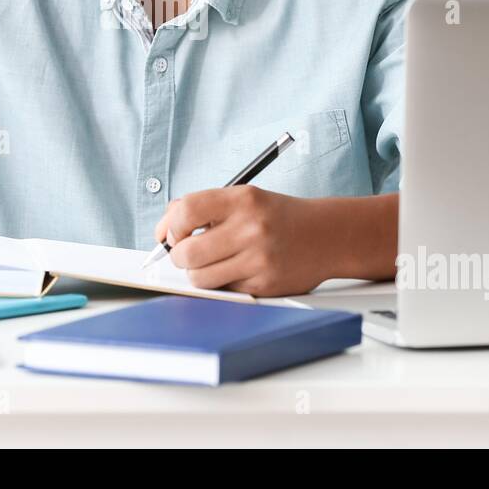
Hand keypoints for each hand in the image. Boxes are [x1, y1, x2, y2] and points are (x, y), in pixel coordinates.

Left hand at [152, 186, 332, 297]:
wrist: (326, 235)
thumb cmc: (277, 216)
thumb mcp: (244, 198)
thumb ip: (204, 208)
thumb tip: (163, 231)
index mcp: (242, 200)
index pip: (186, 211)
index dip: (170, 226)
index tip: (171, 234)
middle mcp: (251, 228)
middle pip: (186, 253)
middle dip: (178, 256)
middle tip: (186, 253)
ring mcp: (259, 259)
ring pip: (200, 278)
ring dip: (198, 273)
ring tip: (213, 263)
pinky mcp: (265, 285)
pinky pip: (224, 290)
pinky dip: (224, 283)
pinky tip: (239, 270)